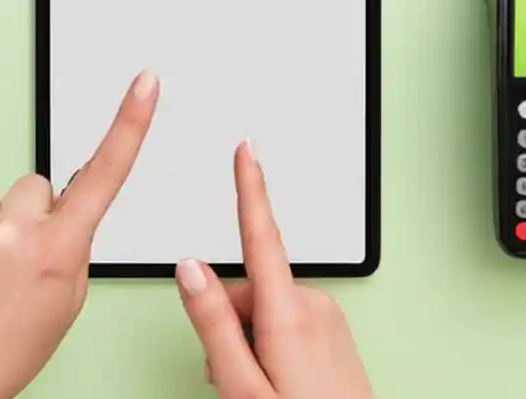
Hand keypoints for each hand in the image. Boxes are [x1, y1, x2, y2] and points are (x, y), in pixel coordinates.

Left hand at [0, 71, 159, 398]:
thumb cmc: (9, 350)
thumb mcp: (68, 302)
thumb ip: (73, 246)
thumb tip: (64, 213)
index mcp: (58, 251)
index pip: (105, 174)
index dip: (129, 122)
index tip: (144, 85)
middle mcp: (14, 236)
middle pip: (37, 186)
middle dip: (36, 213)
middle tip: (24, 260)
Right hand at [175, 141, 372, 398]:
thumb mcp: (240, 384)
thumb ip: (213, 323)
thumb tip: (190, 268)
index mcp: (287, 314)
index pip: (261, 237)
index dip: (250, 188)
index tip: (247, 149)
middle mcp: (313, 306)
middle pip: (248, 290)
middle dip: (228, 326)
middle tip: (234, 379)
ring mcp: (328, 319)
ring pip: (265, 310)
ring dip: (249, 341)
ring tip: (259, 389)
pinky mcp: (335, 332)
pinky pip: (287, 323)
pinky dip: (270, 345)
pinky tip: (277, 383)